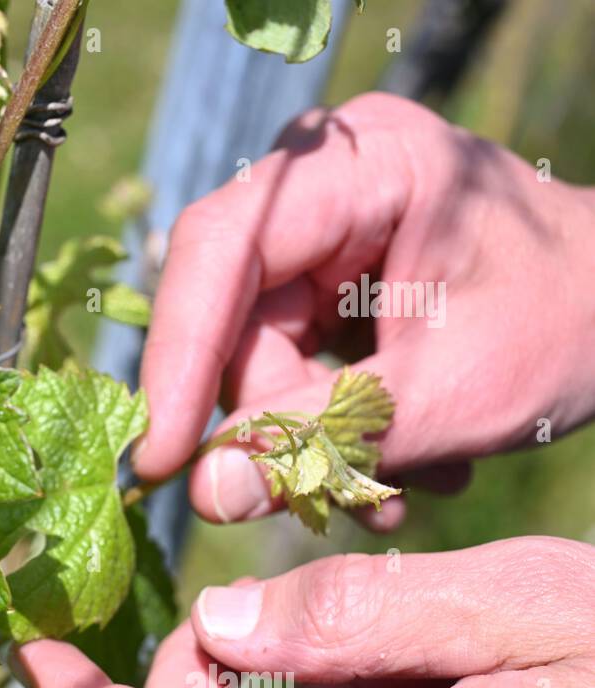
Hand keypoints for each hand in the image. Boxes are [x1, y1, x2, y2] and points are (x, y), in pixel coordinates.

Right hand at [134, 92, 594, 528]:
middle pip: (233, 317)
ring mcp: (321, 234)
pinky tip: (392, 465)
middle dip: (271, 422)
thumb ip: (326, 443)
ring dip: (310, 442)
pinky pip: (283, 367)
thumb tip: (203, 497)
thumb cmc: (573, 325)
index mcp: (365, 166)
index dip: (180, 355)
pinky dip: (328, 430)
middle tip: (323, 496)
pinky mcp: (324, 282)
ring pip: (252, 358)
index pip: (225, 250)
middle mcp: (323, 188)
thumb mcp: (454, 394)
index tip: (159, 457)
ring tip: (390, 491)